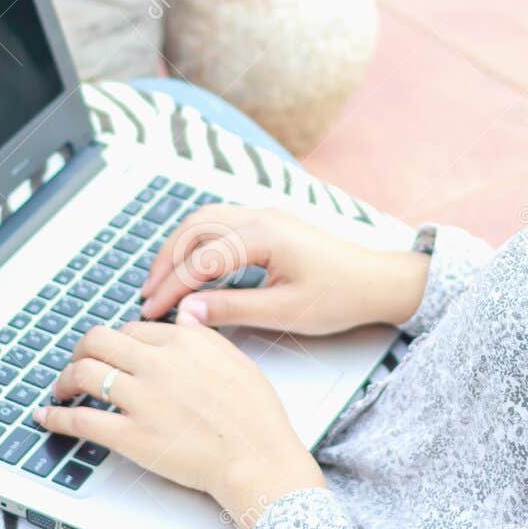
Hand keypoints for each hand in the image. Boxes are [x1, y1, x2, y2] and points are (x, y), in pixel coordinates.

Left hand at [38, 318, 324, 528]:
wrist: (259, 459)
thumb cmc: (255, 417)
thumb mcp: (237, 360)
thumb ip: (205, 335)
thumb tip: (185, 315)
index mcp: (184, 342)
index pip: (132, 328)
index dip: (116, 341)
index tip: (111, 352)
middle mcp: (158, 363)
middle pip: (98, 340)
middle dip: (81, 350)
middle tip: (77, 363)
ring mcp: (142, 399)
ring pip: (84, 374)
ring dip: (64, 380)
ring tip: (62, 390)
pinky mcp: (131, 436)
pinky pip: (81, 421)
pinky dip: (57, 418)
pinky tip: (47, 417)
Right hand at [139, 205, 428, 335]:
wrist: (379, 282)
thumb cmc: (340, 297)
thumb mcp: (285, 311)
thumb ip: (233, 309)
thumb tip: (187, 313)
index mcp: (265, 235)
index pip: (202, 258)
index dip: (173, 286)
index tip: (152, 312)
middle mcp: (261, 216)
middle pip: (195, 227)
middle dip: (167, 260)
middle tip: (148, 294)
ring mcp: (266, 216)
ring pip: (206, 220)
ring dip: (180, 247)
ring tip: (162, 281)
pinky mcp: (270, 224)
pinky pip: (222, 224)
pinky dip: (198, 243)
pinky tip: (192, 268)